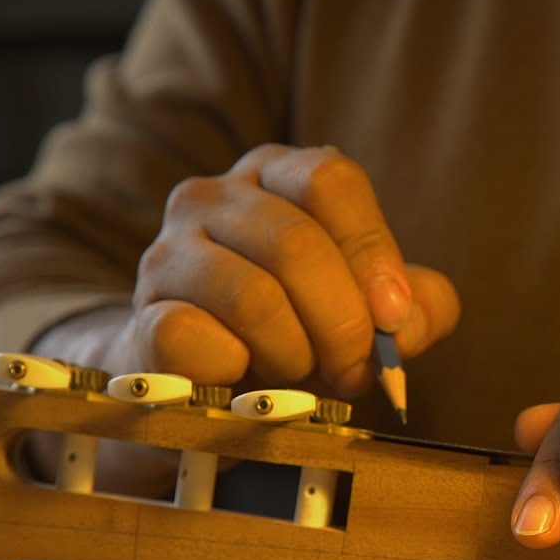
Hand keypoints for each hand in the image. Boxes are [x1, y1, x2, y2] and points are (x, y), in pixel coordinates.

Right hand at [124, 144, 458, 393]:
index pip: (329, 180)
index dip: (371, 251)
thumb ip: (418, 308)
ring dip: (294, 353)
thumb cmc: (299, 331)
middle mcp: (212, 197)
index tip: (392, 317)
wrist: (203, 383)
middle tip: (353, 368)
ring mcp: (167, 253)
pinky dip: (238, 372)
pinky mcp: (142, 317)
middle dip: (342, 322)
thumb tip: (408, 323)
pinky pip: (198, 341)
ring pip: (253, 298)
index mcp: (276, 175)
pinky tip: (241, 377)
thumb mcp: (370, 310)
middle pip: (296, 243)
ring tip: (296, 371)